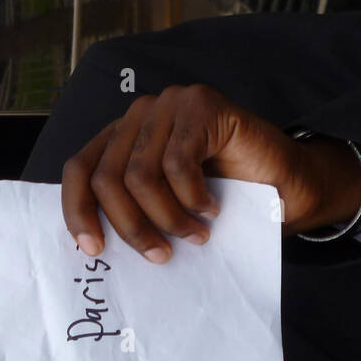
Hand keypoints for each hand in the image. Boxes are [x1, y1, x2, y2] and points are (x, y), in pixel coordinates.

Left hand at [61, 84, 360, 261]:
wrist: (283, 186)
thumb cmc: (220, 202)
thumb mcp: (162, 209)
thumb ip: (128, 212)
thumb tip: (89, 248)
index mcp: (120, 139)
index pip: (78, 170)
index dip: (77, 211)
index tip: (93, 249)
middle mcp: (138, 115)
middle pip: (106, 178)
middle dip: (130, 227)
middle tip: (159, 256)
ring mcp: (170, 105)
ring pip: (139, 175)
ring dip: (166, 218)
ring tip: (193, 236)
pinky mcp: (201, 105)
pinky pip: (178, 162)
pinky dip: (192, 197)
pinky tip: (210, 208)